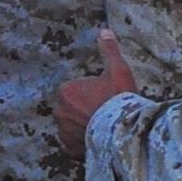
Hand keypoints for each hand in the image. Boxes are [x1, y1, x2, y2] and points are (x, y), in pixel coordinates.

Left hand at [50, 27, 141, 163]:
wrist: (122, 131)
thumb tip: (104, 31)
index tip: (106, 97)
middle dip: (85, 110)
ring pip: (73, 126)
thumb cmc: (118, 98)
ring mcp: (63, 132)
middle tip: (106, 113)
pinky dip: (83, 143)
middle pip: (72, 108)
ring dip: (84, 127)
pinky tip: (98, 141)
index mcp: (66, 91)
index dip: (92, 93)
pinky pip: (74, 145)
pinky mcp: (70, 150)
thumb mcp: (117, 70)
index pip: (76, 90)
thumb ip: (109, 50)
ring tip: (105, 128)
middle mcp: (59, 111)